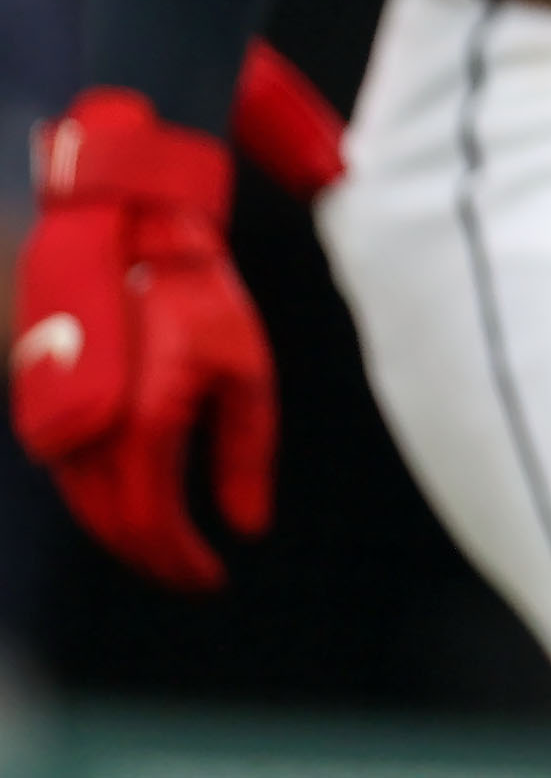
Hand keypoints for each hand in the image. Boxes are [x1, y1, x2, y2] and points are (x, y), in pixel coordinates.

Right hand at [12, 93, 274, 589]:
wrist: (124, 232)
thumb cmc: (191, 291)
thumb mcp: (246, 367)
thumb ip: (246, 453)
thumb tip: (247, 525)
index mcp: (142, 426)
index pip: (151, 524)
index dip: (180, 562)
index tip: (213, 576)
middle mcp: (87, 434)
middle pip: (111, 528)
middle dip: (153, 558)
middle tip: (193, 571)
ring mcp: (56, 423)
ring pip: (84, 507)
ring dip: (124, 535)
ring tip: (171, 545)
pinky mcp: (44, 408)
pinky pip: (70, 477)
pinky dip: (101, 502)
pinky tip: (135, 502)